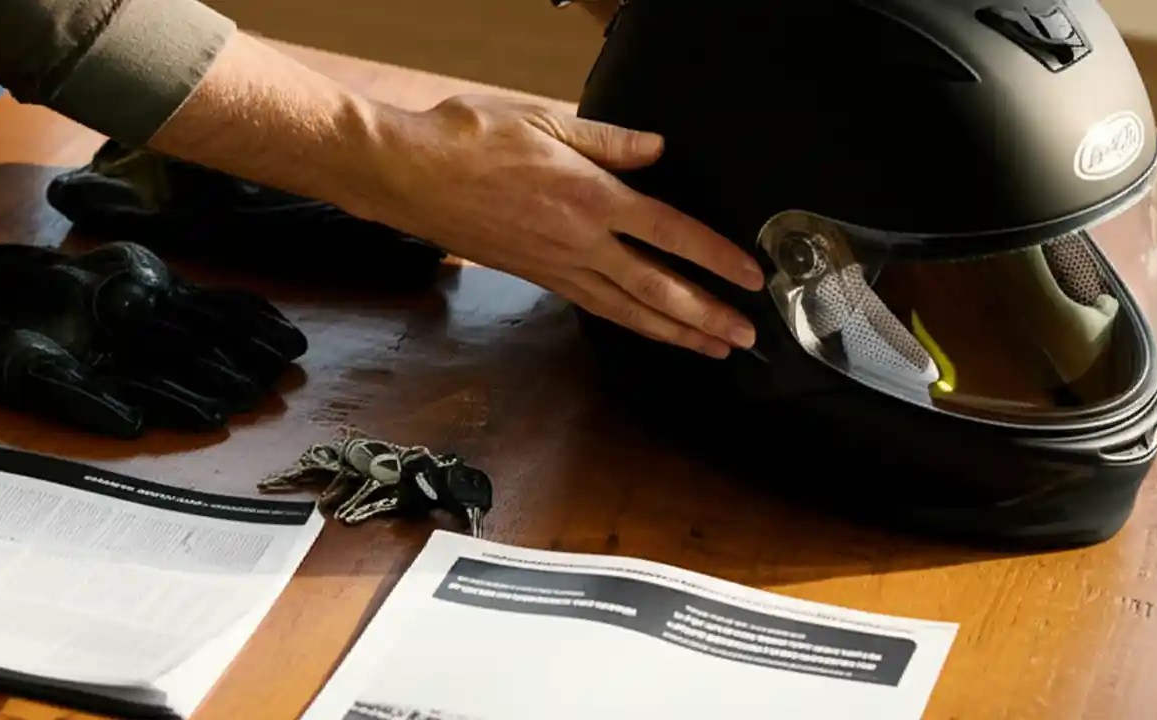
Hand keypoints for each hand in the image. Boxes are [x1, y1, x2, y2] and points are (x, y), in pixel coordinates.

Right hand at [352, 94, 762, 358]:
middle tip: (744, 336)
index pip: (670, 233)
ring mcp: (557, 266)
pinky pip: (596, 307)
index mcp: (589, 197)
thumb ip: (608, 140)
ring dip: (675, 332)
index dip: (715, 257)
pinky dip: (630, 323)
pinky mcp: (536, 277)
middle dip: (706, 316)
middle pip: (657, 289)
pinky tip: (649, 330)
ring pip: (628, 310)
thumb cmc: (467, 140)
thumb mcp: (543, 120)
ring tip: (712, 348)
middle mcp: (579, 242)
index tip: (749, 276)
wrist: (407, 175)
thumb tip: (657, 150)